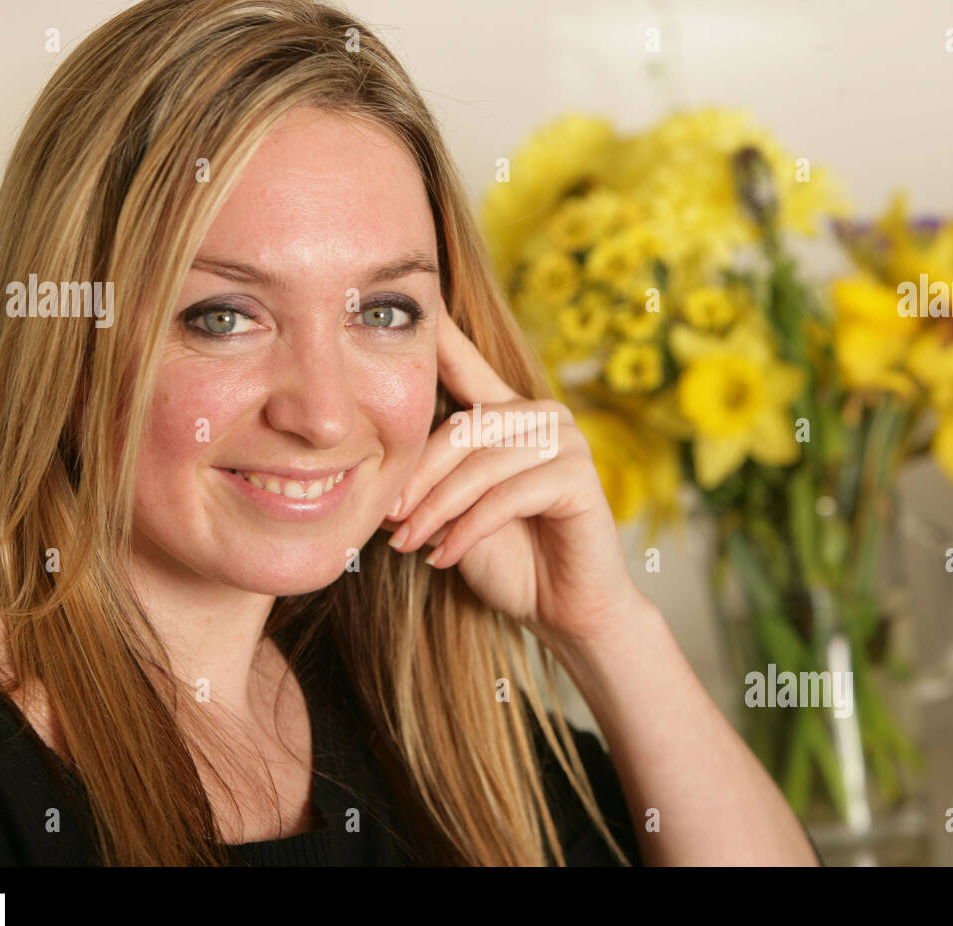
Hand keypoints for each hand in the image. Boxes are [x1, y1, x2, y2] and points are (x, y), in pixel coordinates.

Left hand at [382, 315, 645, 653]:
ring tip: (410, 544)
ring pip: (481, 464)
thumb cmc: (504, 558)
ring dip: (437, 510)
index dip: (436, 330)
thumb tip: (371, 473)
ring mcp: (565, 440)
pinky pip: (508, 495)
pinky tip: (445, 558)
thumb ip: (427, 482)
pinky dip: (469, 530)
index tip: (405, 289)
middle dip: (418, 478)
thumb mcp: (452, 514)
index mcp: (504, 413)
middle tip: (388, 520)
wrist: (562, 608)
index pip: (463, 363)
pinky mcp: (580, 475)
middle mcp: (538, 415)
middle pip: (461, 428)